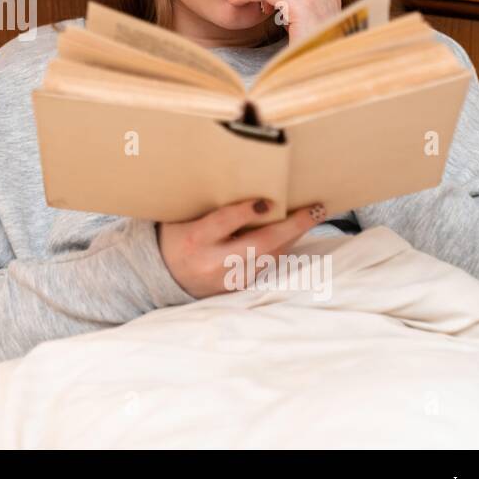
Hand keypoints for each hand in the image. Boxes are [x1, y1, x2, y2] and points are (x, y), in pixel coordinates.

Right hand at [156, 197, 326, 299]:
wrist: (163, 275)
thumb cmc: (177, 236)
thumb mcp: (185, 218)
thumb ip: (213, 208)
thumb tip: (252, 190)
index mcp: (196, 238)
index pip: (226, 222)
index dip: (249, 210)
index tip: (270, 200)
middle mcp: (212, 261)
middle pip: (260, 245)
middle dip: (291, 226)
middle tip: (315, 210)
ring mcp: (226, 279)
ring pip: (269, 258)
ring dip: (292, 237)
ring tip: (310, 218)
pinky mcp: (236, 289)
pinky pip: (265, 267)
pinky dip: (281, 250)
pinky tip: (292, 236)